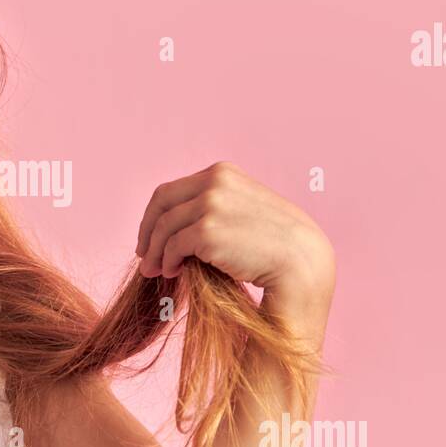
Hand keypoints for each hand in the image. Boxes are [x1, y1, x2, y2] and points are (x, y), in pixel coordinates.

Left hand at [135, 162, 334, 297]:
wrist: (301, 262)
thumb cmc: (275, 244)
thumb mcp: (244, 210)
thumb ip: (216, 207)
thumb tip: (176, 226)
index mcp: (223, 173)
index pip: (172, 190)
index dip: (155, 215)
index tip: (150, 237)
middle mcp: (215, 182)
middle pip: (161, 203)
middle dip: (147, 231)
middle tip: (144, 255)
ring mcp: (211, 204)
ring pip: (164, 227)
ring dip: (155, 251)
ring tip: (155, 270)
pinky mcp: (207, 231)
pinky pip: (173, 246)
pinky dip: (166, 261)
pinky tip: (171, 273)